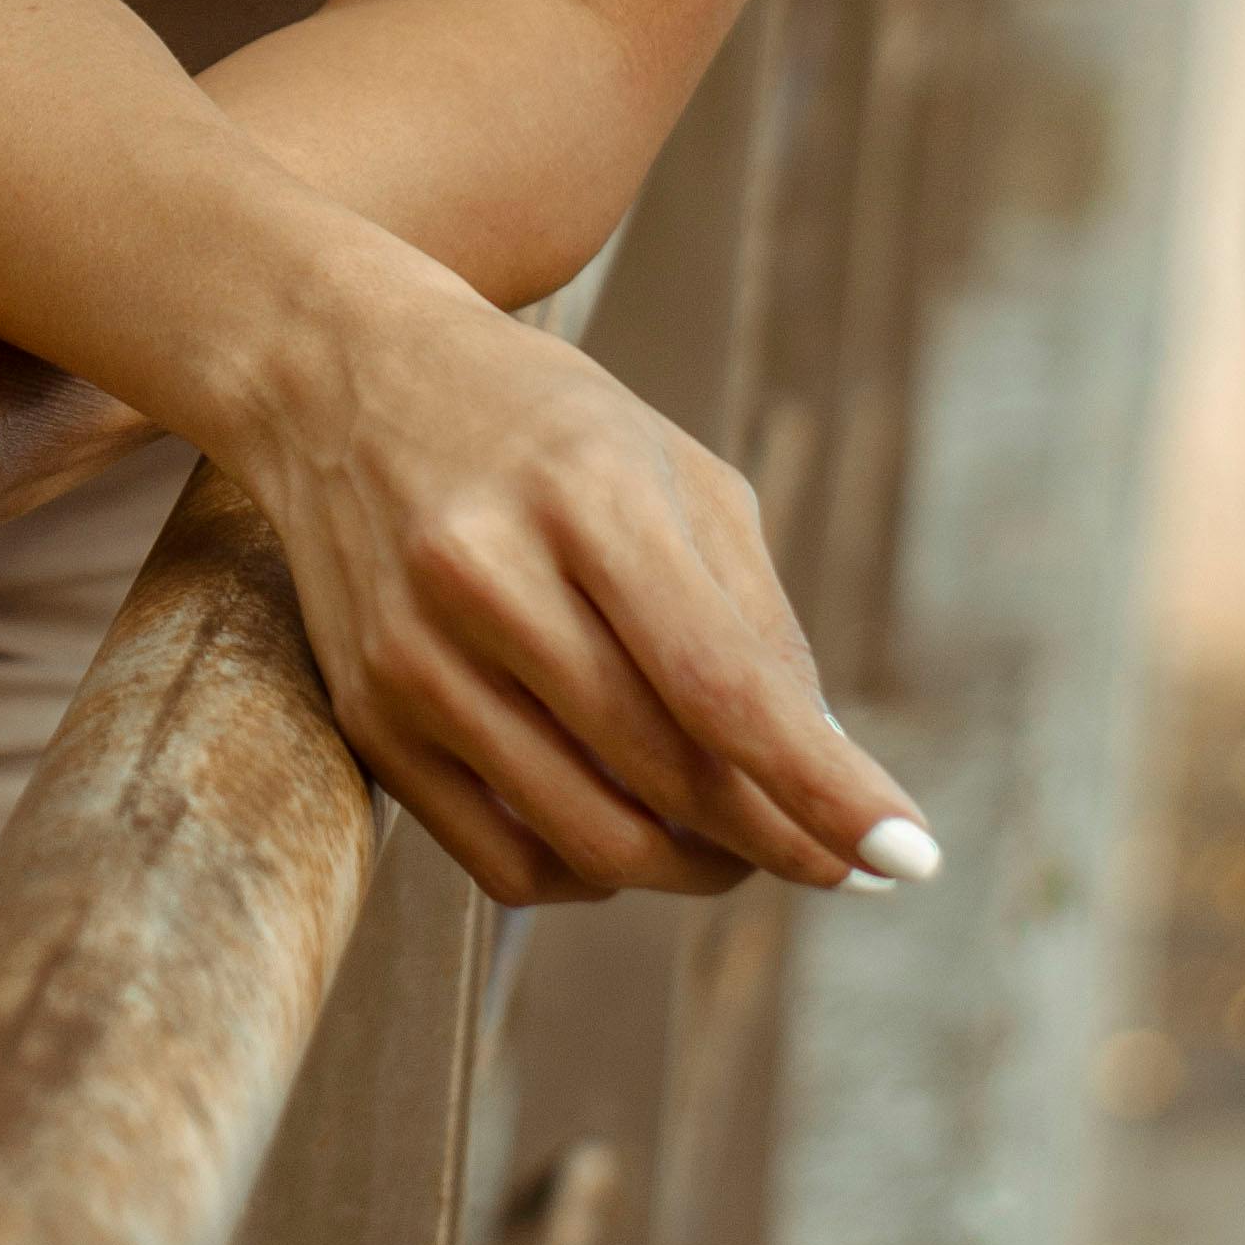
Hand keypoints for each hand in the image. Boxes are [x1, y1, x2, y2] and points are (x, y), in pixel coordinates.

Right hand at [230, 228, 928, 909]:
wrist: (334, 371)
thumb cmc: (539, 423)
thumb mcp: (668, 467)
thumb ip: (756, 620)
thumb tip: (830, 785)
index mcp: (583, 491)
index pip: (723, 686)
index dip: (825, 787)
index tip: (911, 855)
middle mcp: (486, 573)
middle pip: (670, 773)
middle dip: (777, 833)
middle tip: (827, 845)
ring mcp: (414, 652)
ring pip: (595, 837)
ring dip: (693, 866)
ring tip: (730, 838)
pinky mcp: (370, 715)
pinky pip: (508, 863)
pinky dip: (593, 873)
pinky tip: (627, 827)